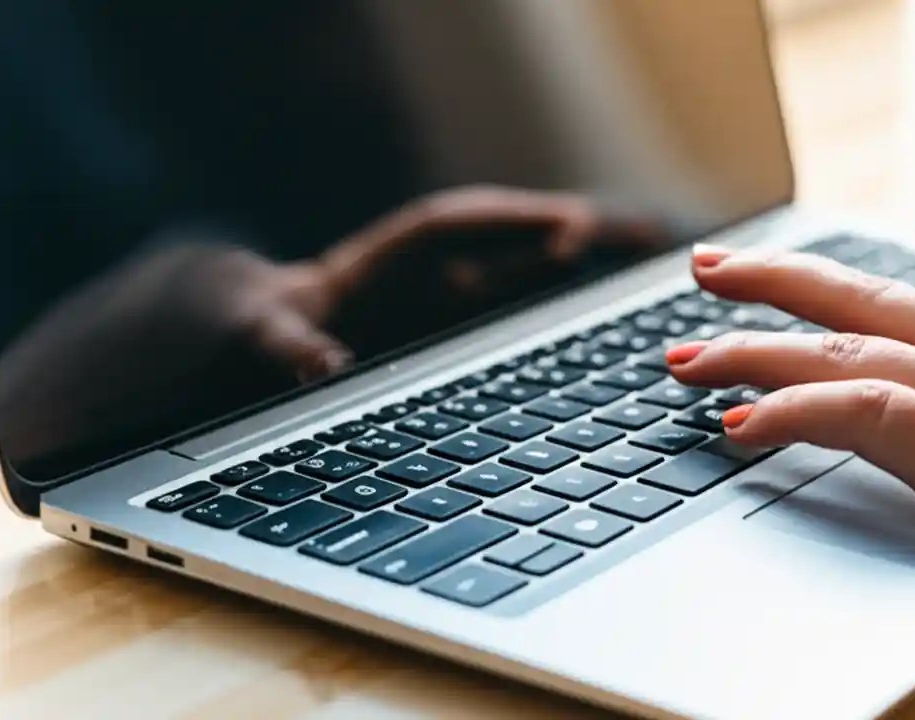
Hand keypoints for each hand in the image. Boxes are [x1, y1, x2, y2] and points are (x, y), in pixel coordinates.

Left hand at [222, 185, 664, 379]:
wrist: (252, 334)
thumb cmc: (256, 327)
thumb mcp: (256, 334)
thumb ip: (283, 346)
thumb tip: (318, 364)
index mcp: (380, 258)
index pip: (456, 224)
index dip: (513, 223)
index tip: (567, 231)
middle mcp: (426, 264)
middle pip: (512, 233)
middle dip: (576, 230)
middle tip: (651, 239)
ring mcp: (451, 287)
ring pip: (529, 263)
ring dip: (589, 257)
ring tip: (661, 259)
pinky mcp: (463, 314)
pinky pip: (526, 296)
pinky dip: (574, 289)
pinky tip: (620, 303)